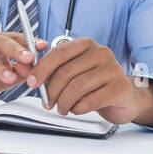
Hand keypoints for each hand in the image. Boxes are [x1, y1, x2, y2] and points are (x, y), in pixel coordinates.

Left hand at [24, 37, 152, 125]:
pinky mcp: (120, 88)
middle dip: (51, 91)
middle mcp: (101, 53)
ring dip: (64, 102)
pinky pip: (90, 101)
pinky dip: (78, 108)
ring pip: (76, 87)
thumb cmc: (94, 84)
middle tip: (47, 103)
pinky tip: (76, 109)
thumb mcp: (73, 72)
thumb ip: (54, 71)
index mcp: (86, 44)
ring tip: (62, 108)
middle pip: (66, 72)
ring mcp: (113, 69)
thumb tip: (30, 76)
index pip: (59, 53)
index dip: (41, 69)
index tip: (31, 82)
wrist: (122, 98)